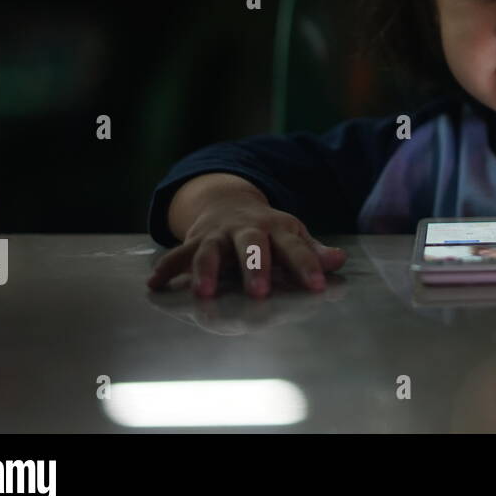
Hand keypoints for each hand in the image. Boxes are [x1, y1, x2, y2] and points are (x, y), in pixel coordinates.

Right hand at [146, 199, 346, 298]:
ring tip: (203, 293)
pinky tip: (155, 284)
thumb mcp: (293, 235)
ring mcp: (219, 234)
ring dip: (206, 269)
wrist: (228, 202)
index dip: (308, 266)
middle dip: (255, 267)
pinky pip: (177, 254)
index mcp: (278, 229)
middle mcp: (248, 230)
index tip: (318, 288)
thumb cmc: (268, 230)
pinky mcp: (195, 240)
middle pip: (252, 245)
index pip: (295, 247)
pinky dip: (166, 268)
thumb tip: (340, 260)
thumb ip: (312, 252)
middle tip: (259, 293)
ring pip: (211, 249)